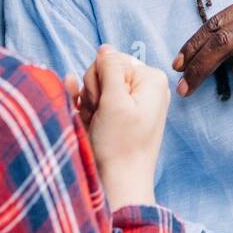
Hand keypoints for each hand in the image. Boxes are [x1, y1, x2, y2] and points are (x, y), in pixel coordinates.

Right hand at [65, 45, 170, 209]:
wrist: (118, 184)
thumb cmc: (120, 146)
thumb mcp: (115, 101)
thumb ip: (109, 67)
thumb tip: (105, 48)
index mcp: (151, 80)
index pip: (111, 59)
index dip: (100, 80)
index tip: (107, 106)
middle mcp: (143, 88)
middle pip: (102, 71)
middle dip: (94, 93)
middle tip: (101, 118)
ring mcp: (129, 103)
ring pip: (93, 87)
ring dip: (88, 105)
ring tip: (97, 126)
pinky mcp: (116, 116)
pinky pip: (92, 101)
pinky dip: (84, 109)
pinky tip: (81, 117)